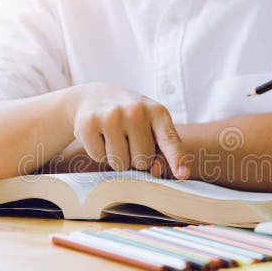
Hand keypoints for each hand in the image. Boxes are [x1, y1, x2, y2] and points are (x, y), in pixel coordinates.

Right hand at [69, 83, 189, 178]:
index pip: (169, 140)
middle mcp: (135, 111)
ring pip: (120, 163)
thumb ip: (160, 149)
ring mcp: (111, 116)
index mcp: (157, 112)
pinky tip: (99, 136)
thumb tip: (156, 171)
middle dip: (135, 158)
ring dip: (117, 158)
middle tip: (128, 140)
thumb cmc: (129, 117)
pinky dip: (99, 153)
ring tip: (113, 138)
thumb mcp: (150, 125)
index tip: (182, 174)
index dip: (177, 159)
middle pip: (142, 160)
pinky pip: (99, 157)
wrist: (93, 97)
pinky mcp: (89, 123)